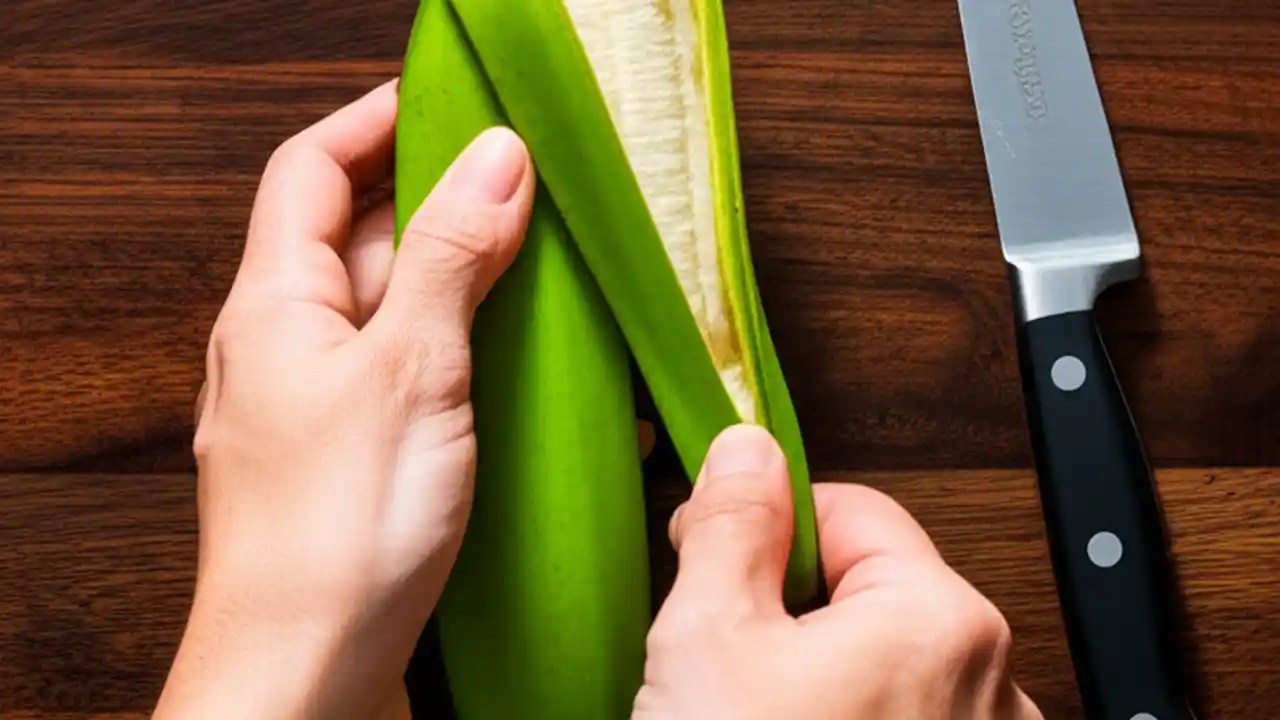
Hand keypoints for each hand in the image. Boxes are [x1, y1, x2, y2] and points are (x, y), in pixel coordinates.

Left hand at [155, 82, 534, 718]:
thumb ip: (449, 257)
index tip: (449, 100)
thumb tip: (496, 158)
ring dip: (458, 278)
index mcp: (274, 305)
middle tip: (522, 183)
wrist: (300, 673)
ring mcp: (318, 403)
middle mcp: (286, 346)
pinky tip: (520, 370)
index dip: (374, 121)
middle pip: (357, 234)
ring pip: (389, 307)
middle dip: (436, 197)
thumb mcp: (409, 370)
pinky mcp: (354, 455)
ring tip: (539, 267)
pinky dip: (461, 352)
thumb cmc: (334, 534)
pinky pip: (407, 373)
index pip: (309, 169)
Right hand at [635, 425, 1043, 719]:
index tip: (713, 554)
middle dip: (792, 608)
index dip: (768, 528)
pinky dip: (854, 715)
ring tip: (753, 712)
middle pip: (871, 588)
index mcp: (939, 620)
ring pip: (883, 659)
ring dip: (820, 671)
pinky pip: (906, 714)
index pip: (849, 511)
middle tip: (725, 659)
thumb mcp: (708, 640)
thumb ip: (733, 526)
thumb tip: (748, 450)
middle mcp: (990, 681)